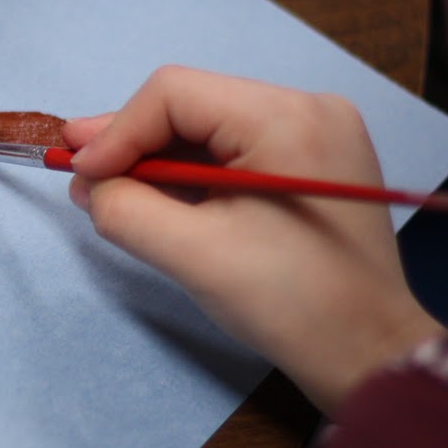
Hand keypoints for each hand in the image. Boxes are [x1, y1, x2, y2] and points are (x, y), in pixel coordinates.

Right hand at [66, 67, 441, 412]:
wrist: (369, 353)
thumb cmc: (289, 304)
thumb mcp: (193, 255)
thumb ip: (126, 209)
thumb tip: (88, 182)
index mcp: (286, 118)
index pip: (176, 94)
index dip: (117, 130)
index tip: (78, 173)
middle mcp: (309, 107)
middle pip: (195, 104)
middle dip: (134, 140)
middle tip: (79, 170)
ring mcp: (319, 133)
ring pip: (214, 127)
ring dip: (161, 158)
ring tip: (113, 188)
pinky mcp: (318, 163)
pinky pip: (240, 150)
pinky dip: (196, 172)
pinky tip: (163, 196)